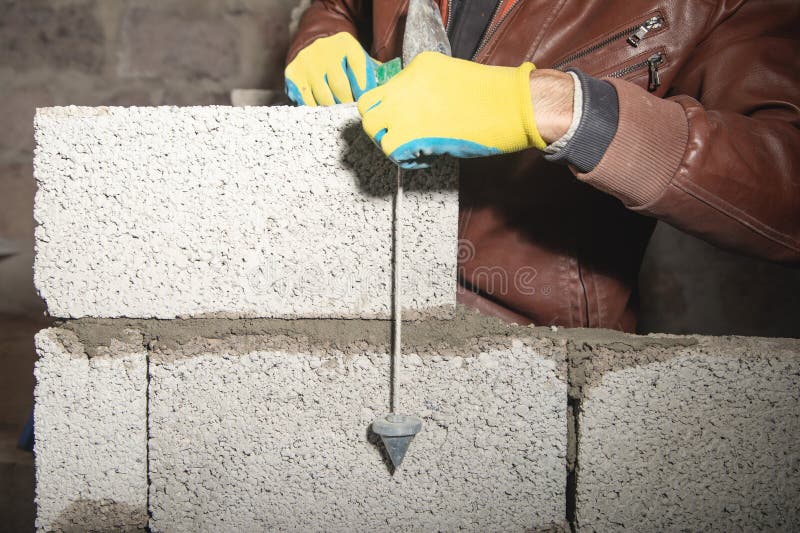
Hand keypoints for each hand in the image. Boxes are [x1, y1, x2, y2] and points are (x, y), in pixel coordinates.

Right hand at [284, 32, 379, 105]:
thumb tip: (385, 94)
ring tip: (339, 113)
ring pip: (323, 97)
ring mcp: (307, 62)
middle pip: (340, 88)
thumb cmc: (344, 60)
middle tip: (352, 113)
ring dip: (333, 109)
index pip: (359, 71)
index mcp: (346, 44)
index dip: (364, 91)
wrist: (313, 46)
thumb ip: (374, 73)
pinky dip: (316, 109)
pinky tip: (323, 110)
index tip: (365, 104)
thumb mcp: (359, 59)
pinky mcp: (293, 74)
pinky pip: (307, 101)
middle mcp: (324, 50)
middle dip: (348, 104)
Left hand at [357, 52, 547, 168]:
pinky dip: (407, 160)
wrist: (511, 106)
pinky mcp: (412, 134)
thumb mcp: (451, 76)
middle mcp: (405, 86)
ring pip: (376, 132)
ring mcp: (406, 109)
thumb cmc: (492, 97)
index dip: (386, 109)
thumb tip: (414, 107)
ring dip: (393, 144)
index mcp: (416, 67)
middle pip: (368, 109)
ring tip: (416, 148)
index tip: (398, 120)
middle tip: (399, 137)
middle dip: (380, 126)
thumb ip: (426, 87)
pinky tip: (428, 156)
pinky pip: (393, 152)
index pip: (382, 89)